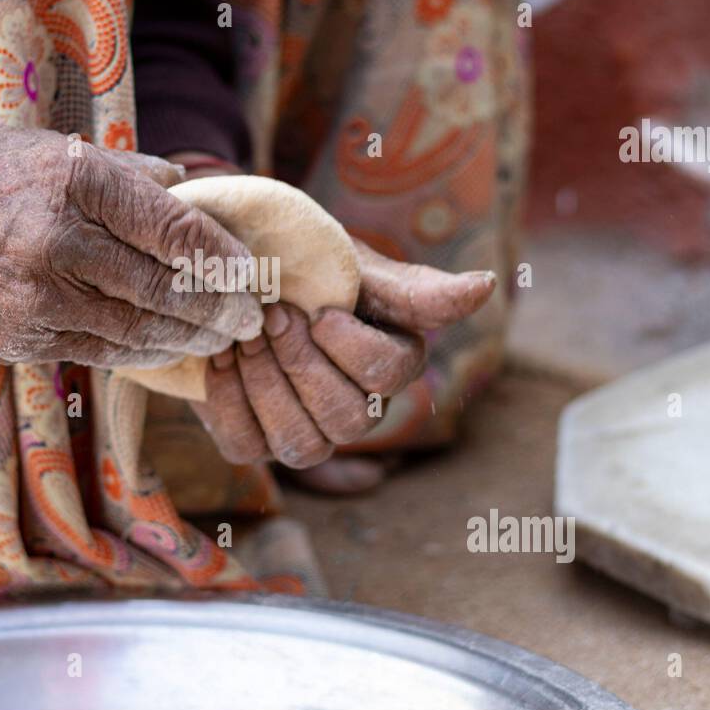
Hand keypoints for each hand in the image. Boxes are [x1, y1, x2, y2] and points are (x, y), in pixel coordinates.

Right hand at [0, 116, 264, 365]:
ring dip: (191, 338)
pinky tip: (168, 348)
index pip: (175, 231)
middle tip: (251, 317)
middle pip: (168, 287)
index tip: (251, 274)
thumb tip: (182, 185)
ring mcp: (38, 297)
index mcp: (72, 179)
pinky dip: (143, 352)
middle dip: (220, 309)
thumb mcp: (41, 144)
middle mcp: (59, 241)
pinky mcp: (22, 338)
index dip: (225, 260)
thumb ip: (119, 169)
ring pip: (141, 328)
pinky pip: (102, 352)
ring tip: (222, 338)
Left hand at [191, 239, 495, 467]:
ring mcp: (307, 433)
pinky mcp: (256, 441)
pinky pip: (246, 444)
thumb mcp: (354, 264)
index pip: (388, 376)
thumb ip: (414, 287)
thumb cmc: (306, 265)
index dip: (350, 348)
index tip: (321, 311)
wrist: (237, 275)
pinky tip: (222, 355)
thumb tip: (487, 286)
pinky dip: (228, 399)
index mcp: (393, 362)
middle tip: (271, 313)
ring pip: (300, 445)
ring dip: (264, 383)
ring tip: (244, 334)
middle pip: (345, 420)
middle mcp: (357, 409)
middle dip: (301, 364)